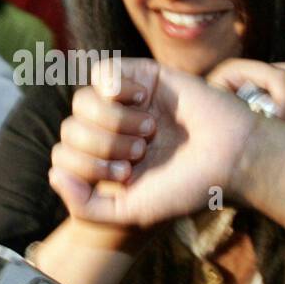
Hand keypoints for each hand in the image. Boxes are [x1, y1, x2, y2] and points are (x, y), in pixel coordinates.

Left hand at [49, 57, 284, 226]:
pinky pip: (102, 72)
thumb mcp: (131, 211)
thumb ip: (85, 208)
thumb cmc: (186, 186)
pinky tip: (144, 100)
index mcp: (104, 162)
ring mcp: (125, 103)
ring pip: (82, 101)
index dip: (88, 167)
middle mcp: (111, 131)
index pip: (63, 157)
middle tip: (141, 152)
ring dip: (114, 119)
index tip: (128, 175)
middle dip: (104, 146)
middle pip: (70, 129)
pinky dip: (117, 88)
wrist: (230, 157)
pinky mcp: (142, 76)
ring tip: (149, 130)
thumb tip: (53, 174)